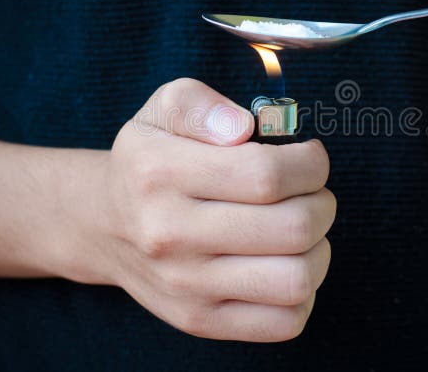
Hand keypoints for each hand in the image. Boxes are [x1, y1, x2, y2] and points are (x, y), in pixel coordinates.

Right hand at [68, 78, 334, 341]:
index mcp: (160, 173)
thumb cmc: (151, 160)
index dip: (309, 163)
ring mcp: (185, 285)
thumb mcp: (164, 108)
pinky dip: (304, 292)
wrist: (106, 224)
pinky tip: (285, 263)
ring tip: (301, 228)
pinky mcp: (200, 320)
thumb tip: (243, 128)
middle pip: (292, 228)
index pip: (266, 175)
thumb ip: (203, 105)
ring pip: (296, 279)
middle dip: (321, 202)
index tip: (308, 156)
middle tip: (310, 192)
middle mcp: (169, 234)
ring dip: (318, 248)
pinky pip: (284, 321)